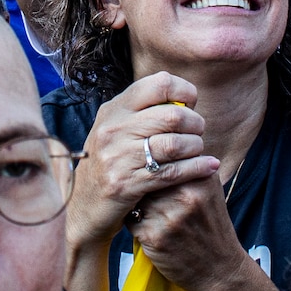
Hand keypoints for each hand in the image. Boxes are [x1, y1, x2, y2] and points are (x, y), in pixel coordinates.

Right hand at [62, 72, 216, 253]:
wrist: (82, 207)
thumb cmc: (109, 166)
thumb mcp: (116, 131)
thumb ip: (141, 114)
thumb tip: (183, 101)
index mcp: (113, 110)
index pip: (158, 83)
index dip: (184, 91)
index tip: (191, 105)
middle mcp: (113, 129)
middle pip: (172, 115)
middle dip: (195, 124)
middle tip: (198, 133)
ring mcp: (118, 157)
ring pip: (175, 144)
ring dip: (196, 147)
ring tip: (199, 152)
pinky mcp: (126, 184)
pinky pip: (173, 172)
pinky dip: (197, 168)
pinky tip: (208, 167)